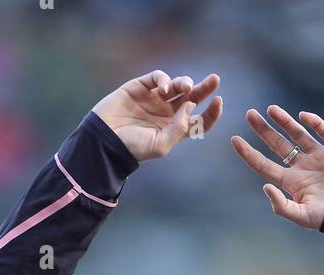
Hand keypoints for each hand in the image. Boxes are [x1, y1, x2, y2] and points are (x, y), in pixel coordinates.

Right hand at [92, 70, 222, 162]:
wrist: (105, 139)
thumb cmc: (133, 147)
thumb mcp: (161, 145)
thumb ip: (179, 128)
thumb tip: (192, 105)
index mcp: (175, 130)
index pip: (199, 120)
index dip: (211, 112)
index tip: (218, 102)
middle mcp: (167, 113)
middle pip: (192, 98)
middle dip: (205, 88)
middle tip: (215, 80)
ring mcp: (155, 99)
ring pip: (178, 86)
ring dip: (185, 83)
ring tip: (185, 87)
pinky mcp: (141, 87)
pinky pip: (159, 78)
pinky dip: (165, 79)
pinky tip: (164, 88)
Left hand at [231, 106, 323, 229]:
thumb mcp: (302, 217)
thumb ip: (281, 205)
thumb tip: (264, 185)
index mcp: (292, 182)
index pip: (264, 165)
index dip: (248, 153)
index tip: (234, 139)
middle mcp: (303, 167)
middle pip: (277, 145)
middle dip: (263, 130)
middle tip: (249, 114)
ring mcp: (319, 156)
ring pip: (298, 134)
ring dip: (284, 121)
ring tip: (270, 109)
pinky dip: (314, 123)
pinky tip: (303, 116)